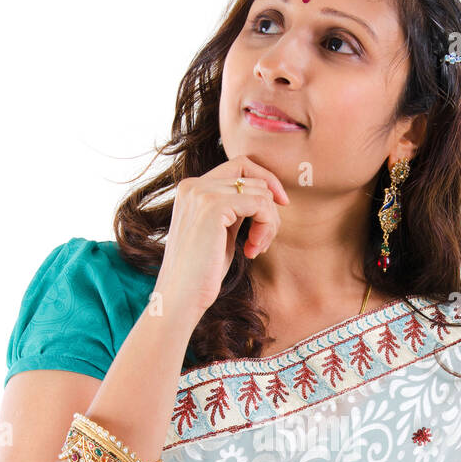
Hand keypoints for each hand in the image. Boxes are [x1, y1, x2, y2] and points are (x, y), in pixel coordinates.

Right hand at [156, 155, 289, 315]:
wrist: (181, 296)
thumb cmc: (202, 272)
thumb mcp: (220, 231)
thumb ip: (236, 208)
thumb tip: (268, 193)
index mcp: (192, 188)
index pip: (240, 165)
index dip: (265, 181)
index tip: (280, 206)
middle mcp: (194, 184)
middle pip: (253, 177)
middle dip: (268, 210)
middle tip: (262, 242)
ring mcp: (202, 193)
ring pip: (261, 191)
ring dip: (269, 222)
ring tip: (256, 248)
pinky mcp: (213, 206)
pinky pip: (261, 204)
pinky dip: (266, 227)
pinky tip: (253, 250)